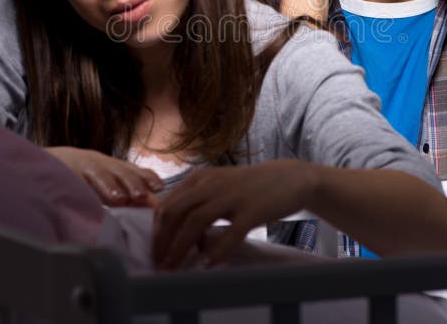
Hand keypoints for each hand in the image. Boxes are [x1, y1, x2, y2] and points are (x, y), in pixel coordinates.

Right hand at [45, 146, 162, 206]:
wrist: (41, 162)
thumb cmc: (83, 176)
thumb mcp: (107, 179)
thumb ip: (130, 192)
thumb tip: (156, 207)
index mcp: (110, 166)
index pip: (131, 169)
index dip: (145, 177)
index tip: (159, 187)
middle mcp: (97, 163)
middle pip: (117, 171)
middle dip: (131, 182)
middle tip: (142, 196)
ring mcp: (77, 167)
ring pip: (96, 174)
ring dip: (108, 185)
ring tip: (118, 198)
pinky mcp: (59, 174)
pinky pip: (70, 180)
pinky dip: (78, 188)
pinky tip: (84, 197)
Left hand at [151, 160, 313, 268]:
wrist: (290, 177)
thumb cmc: (250, 188)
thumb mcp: (219, 189)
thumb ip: (199, 207)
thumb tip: (182, 240)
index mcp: (200, 178)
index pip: (167, 204)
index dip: (157, 231)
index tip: (156, 252)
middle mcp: (212, 184)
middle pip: (175, 212)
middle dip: (162, 241)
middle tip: (160, 264)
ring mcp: (232, 195)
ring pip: (196, 221)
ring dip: (180, 247)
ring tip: (175, 268)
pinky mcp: (253, 209)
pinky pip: (231, 233)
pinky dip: (217, 250)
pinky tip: (209, 265)